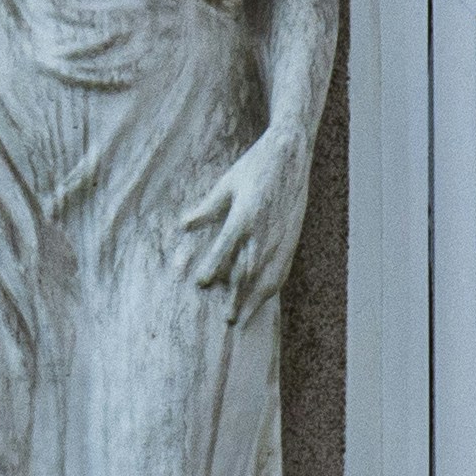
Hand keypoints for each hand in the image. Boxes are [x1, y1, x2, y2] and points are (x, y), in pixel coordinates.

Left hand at [178, 131, 305, 313]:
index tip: (201, 284)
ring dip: (256, 301)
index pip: (226, 247)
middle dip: (238, 297)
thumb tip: (183, 226)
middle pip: (250, 271)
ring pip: (269, 276)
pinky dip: (272, 287)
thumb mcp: (227, 184)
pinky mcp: (292, 238)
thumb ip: (207, 209)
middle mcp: (264, 230)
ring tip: (243, 320)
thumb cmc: (255, 166)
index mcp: (245, 215)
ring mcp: (281, 236)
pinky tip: (263, 300)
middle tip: (227, 320)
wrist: (290, 155)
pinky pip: (282, 268)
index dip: (214, 267)